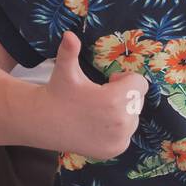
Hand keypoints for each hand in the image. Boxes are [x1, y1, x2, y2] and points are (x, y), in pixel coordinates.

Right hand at [44, 31, 147, 159]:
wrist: (45, 122)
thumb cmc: (58, 92)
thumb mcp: (65, 70)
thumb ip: (70, 52)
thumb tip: (69, 35)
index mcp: (114, 100)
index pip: (140, 84)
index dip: (125, 80)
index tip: (109, 81)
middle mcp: (121, 122)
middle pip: (137, 101)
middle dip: (123, 95)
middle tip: (101, 96)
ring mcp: (119, 139)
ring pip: (133, 118)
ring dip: (122, 112)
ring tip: (99, 111)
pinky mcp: (115, 150)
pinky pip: (127, 134)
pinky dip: (117, 129)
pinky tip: (98, 125)